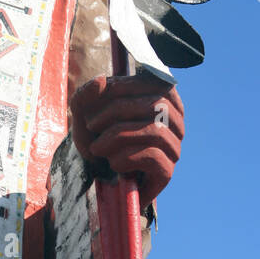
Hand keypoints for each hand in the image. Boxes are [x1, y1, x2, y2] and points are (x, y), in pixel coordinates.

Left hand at [70, 73, 184, 208]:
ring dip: (118, 136)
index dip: (123, 86)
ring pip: (156, 130)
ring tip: (97, 148)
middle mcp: (174, 122)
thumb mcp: (85, 114)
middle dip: (117, 111)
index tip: (96, 99)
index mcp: (162, 99)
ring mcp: (173, 147)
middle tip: (91, 125)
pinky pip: (153, 156)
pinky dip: (126, 158)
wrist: (100, 177)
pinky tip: (113, 163)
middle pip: (157, 105)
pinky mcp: (167, 171)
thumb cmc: (97, 137)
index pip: (154, 83)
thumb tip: (100, 81)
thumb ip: (86, 95)